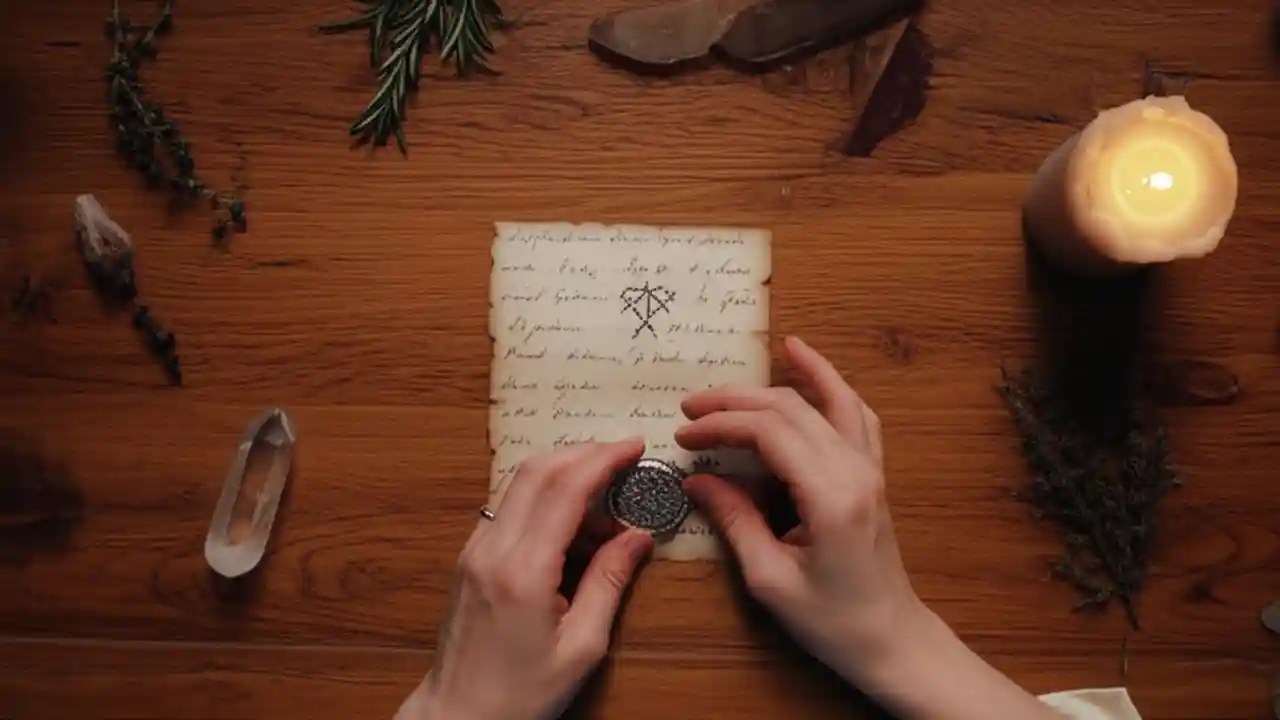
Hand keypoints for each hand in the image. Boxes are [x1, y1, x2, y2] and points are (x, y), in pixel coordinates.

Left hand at [396, 441, 654, 719]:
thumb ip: (610, 582)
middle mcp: (491, 549)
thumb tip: (638, 536)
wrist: (458, 717)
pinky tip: (573, 528)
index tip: (634, 446)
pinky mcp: (468, 557)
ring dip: (564, 477)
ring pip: (519, 484)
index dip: (602, 459)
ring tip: (606, 512)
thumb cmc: (520, 694)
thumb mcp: (582, 647)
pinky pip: (508, 507)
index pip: (564, 489)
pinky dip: (544, 500)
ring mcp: (473, 550)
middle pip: (537, 470)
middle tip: (624, 459)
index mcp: (523, 572)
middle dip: (584, 454)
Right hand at [677, 338, 1058, 719]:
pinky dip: (833, 385)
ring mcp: (871, 468)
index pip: (769, 433)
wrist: (892, 640)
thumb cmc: (832, 621)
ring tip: (767, 350)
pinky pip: (856, 414)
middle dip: (737, 401)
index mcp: (831, 496)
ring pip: (829, 401)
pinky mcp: (874, 473)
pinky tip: (812, 367)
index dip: (721, 425)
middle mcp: (856, 471)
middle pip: (792, 409)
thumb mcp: (770, 579)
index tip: (684, 436)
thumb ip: (735, 521)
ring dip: (791, 377)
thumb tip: (699, 480)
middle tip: (691, 407)